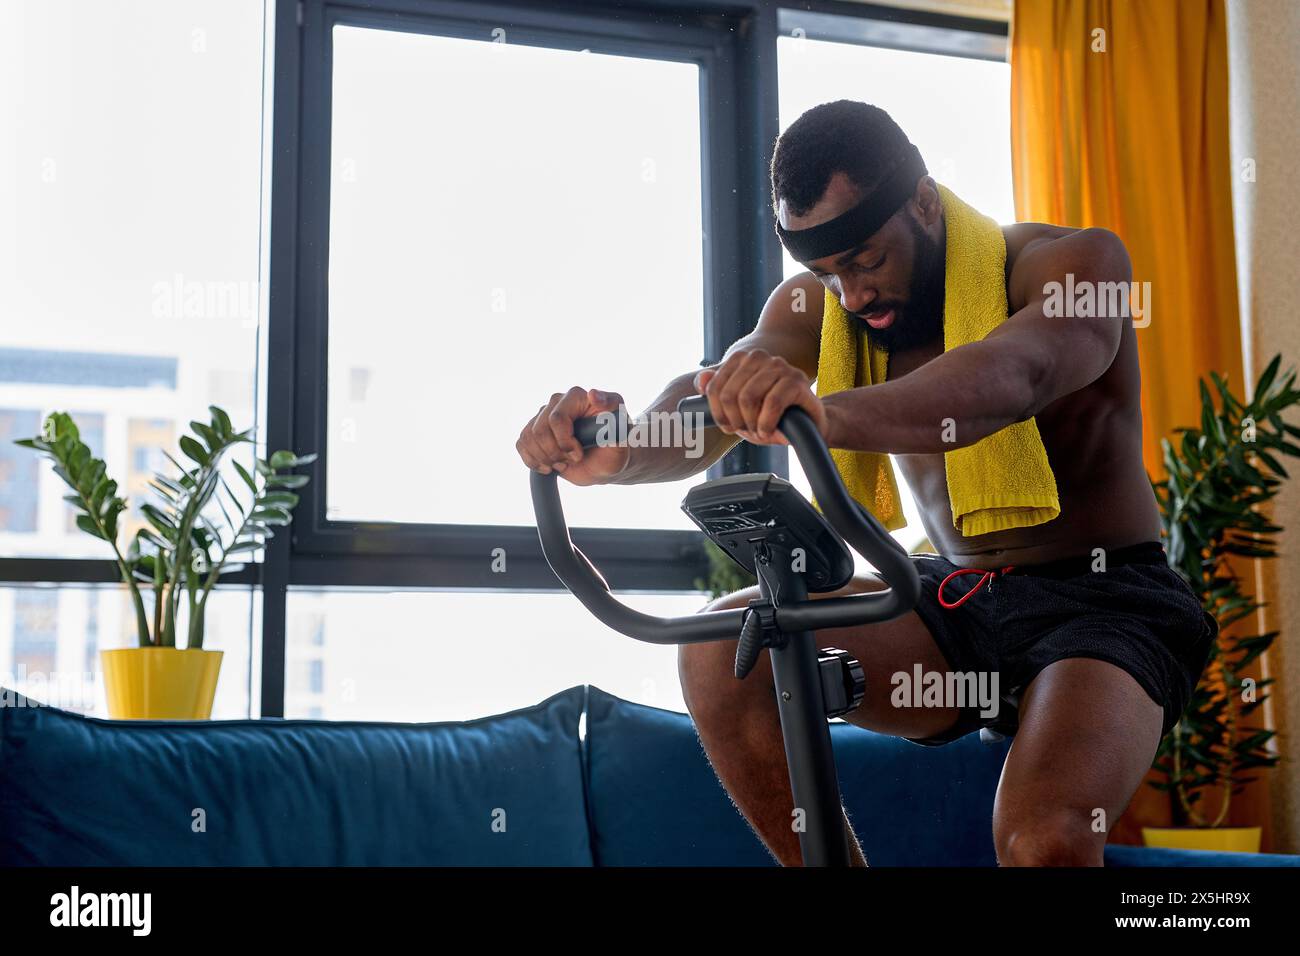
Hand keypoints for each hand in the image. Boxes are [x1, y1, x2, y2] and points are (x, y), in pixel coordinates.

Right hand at [516, 387, 628, 484]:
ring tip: (563, 463)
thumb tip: (593, 394)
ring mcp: (543, 415)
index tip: (579, 454)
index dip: (564, 442)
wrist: (604, 462)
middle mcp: (557, 402)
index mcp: (578, 397)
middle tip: (573, 460)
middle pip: (539, 431)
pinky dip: (533, 461)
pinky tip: (550, 466)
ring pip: (528, 438)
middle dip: (555, 453)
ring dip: (545, 458)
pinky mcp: (534, 430)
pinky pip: (522, 444)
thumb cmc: (616, 447)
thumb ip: (612, 415)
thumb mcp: (621, 434)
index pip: (557, 418)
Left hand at [694, 349, 826, 444]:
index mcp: (742, 359)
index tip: (727, 426)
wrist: (809, 421)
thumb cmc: (772, 414)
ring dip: (751, 423)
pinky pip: (772, 403)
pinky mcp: (797, 380)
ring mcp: (780, 366)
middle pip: (730, 394)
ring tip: (759, 431)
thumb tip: (701, 379)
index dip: (717, 413)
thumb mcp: (741, 406)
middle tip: (746, 430)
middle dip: (735, 420)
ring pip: (748, 397)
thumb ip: (719, 392)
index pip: (714, 387)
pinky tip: (768, 431)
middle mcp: (760, 357)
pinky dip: (766, 423)